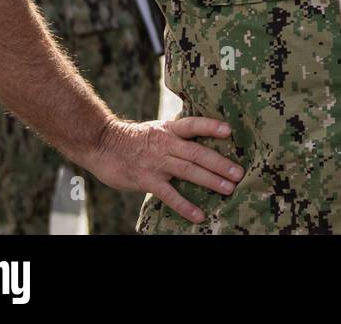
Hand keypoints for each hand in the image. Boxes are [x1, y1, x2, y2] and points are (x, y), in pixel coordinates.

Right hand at [79, 117, 244, 223]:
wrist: (101, 144)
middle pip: (197, 153)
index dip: (210, 126)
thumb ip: (178, 135)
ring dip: (210, 180)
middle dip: (220, 163)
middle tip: (239, 172)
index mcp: (169, 130)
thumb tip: (203, 140)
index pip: (193, 125)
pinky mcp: (146, 180)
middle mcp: (165, 144)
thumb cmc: (133, 139)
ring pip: (188, 171)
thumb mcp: (157, 129)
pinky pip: (169, 195)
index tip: (229, 131)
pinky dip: (184, 205)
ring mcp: (156, 163)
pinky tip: (198, 215)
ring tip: (228, 188)